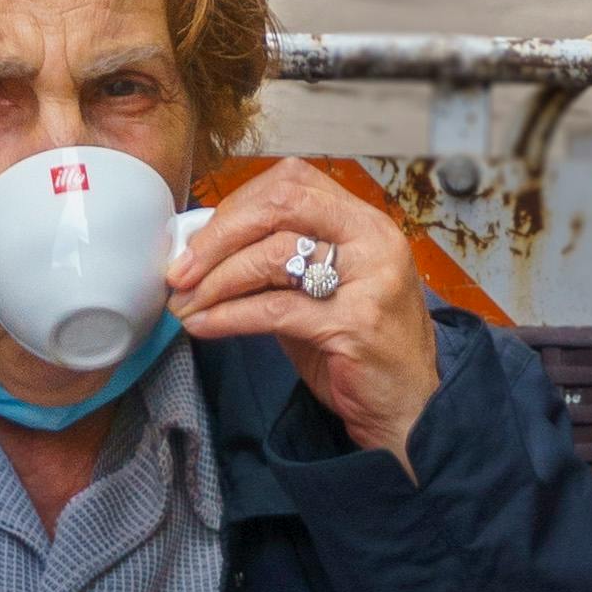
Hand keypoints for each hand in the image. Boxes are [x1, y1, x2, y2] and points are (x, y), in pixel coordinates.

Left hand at [164, 158, 437, 460]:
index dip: (237, 205)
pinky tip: (203, 325)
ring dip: (216, 281)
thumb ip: (276, 262)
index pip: (292, 183)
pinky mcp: (356, 323)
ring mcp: (369, 279)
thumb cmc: (358, 349)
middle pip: (281, 207)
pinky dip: (229, 316)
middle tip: (180, 270)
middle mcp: (373, 239)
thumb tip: (203, 249)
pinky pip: (274, 309)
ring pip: (273, 256)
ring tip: (185, 303)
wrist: (411, 409)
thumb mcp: (320, 291)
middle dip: (219, 237)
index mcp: (364, 222)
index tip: (199, 238)